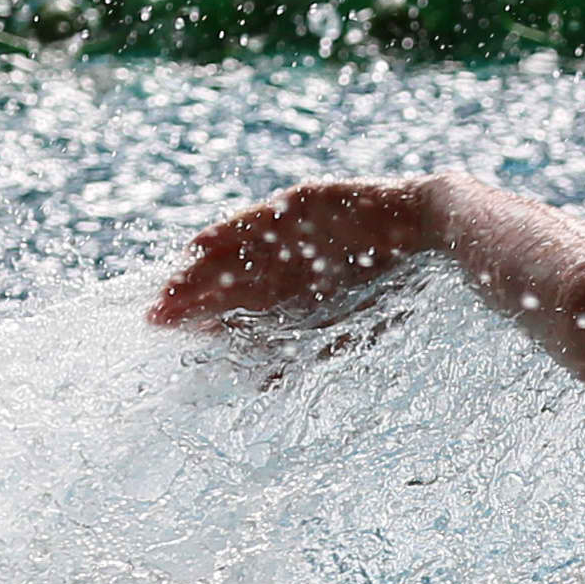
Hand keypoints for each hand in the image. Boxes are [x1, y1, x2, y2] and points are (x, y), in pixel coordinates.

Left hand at [147, 177, 444, 326]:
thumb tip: (258, 383)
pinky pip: (255, 219)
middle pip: (226, 278)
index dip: (202, 317)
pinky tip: (196, 246)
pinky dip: (226, 233)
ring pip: (233, 251)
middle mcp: (287, 256)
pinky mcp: (301, 200)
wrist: (431, 229)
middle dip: (188, 298)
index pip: (237, 302)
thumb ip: (301, 353)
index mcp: (295, 285)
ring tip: (166, 291)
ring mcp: (292, 229)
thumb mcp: (346, 328)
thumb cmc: (397, 283)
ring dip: (197, 271)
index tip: (170, 335)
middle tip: (153, 319)